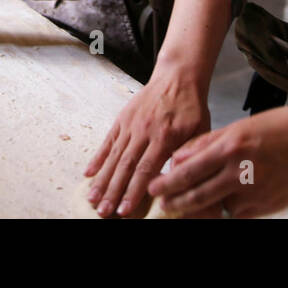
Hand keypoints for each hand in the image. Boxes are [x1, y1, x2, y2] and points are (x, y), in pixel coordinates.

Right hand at [83, 66, 209, 216]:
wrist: (178, 76)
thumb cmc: (191, 107)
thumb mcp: (200, 131)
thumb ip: (188, 155)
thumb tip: (178, 181)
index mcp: (164, 136)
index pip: (145, 170)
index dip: (134, 192)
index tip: (125, 211)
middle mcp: (143, 131)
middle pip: (125, 166)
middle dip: (113, 191)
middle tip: (103, 212)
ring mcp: (130, 124)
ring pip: (113, 156)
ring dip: (102, 179)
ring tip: (92, 198)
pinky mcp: (122, 119)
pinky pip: (107, 141)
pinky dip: (97, 158)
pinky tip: (88, 173)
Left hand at [151, 104, 287, 218]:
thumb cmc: (282, 128)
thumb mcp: (242, 128)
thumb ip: (209, 143)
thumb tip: (180, 158)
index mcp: (230, 145)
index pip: (188, 169)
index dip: (168, 182)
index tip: (154, 187)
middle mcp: (239, 169)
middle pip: (196, 192)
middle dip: (175, 201)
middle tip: (161, 204)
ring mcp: (254, 190)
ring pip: (216, 206)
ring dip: (199, 209)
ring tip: (185, 208)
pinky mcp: (266, 206)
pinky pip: (238, 213)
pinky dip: (227, 210)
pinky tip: (221, 206)